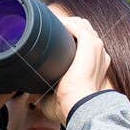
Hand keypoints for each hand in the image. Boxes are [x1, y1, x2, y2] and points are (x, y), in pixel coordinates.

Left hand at [39, 11, 113, 125]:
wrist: (80, 105)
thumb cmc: (71, 107)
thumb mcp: (60, 97)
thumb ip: (48, 93)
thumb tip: (29, 99)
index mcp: (96, 66)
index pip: (85, 45)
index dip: (69, 39)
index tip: (53, 40)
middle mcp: (99, 55)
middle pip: (84, 31)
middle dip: (67, 27)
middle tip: (48, 29)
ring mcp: (97, 48)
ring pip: (82, 25)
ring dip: (65, 23)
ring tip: (49, 24)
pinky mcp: (91, 45)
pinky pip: (78, 26)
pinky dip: (66, 23)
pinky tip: (53, 25)